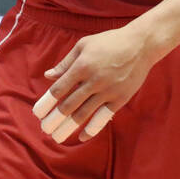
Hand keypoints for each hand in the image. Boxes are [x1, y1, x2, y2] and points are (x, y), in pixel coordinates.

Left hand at [33, 23, 160, 143]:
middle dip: (54, 120)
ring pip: (83, 114)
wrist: (141, 45)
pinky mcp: (120, 98)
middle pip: (68, 106)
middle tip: (45, 129)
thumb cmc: (109, 42)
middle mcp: (93, 80)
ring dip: (68, 128)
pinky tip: (82, 136)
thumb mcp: (84, 45)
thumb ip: (65, 63)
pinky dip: (92, 129)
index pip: (59, 90)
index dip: (46, 104)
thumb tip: (48, 76)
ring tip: (57, 136)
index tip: (38, 114)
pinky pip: (103, 117)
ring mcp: (108, 91)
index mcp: (82, 66)